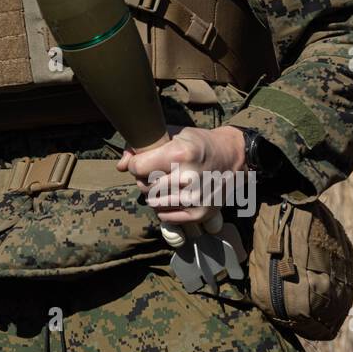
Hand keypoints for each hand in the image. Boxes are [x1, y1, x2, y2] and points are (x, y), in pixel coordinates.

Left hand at [117, 125, 246, 225]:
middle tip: (153, 172)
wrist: (232, 156)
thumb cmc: (197, 142)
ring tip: (163, 183)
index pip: (137, 167)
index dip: (136, 163)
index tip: (142, 161)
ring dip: (153, 194)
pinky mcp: (200, 213)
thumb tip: (120, 166)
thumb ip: (142, 145)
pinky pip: (166, 217)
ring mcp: (195, 198)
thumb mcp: (172, 134)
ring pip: (153, 202)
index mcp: (180, 154)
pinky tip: (170, 195)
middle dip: (143, 178)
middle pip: (144, 186)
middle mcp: (188, 178)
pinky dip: (163, 208)